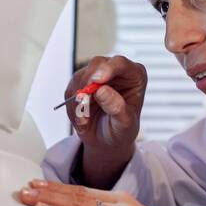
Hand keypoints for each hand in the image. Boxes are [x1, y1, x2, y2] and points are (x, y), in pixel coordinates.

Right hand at [65, 55, 146, 186]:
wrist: (107, 141)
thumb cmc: (121, 130)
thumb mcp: (124, 124)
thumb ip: (116, 107)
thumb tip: (102, 90)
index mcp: (134, 76)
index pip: (121, 63)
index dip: (108, 69)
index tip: (97, 79)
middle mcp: (116, 71)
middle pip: (97, 64)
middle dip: (87, 83)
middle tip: (83, 102)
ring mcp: (97, 75)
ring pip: (80, 77)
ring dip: (79, 100)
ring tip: (86, 120)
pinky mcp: (81, 84)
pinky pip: (71, 90)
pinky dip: (73, 106)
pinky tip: (82, 119)